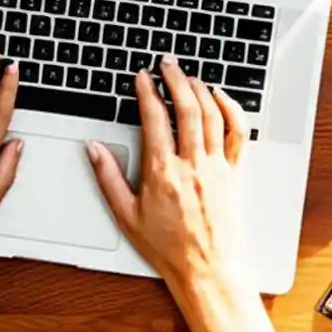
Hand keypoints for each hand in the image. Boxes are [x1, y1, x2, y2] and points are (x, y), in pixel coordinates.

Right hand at [87, 54, 287, 331]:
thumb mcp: (126, 215)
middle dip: (175, 78)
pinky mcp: (235, 173)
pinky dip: (231, 109)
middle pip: (186, 106)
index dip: (146, 91)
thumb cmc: (167, 247)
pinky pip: (238, 133)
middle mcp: (192, 164)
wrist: (206, 269)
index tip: (141, 77)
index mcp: (162, 171)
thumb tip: (93, 148)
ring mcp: (217, 166)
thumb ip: (108, 177)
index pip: (154, 118)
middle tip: (166, 63)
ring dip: (200, 88)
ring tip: (188, 75)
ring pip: (212, 114)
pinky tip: (221, 97)